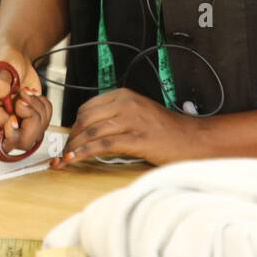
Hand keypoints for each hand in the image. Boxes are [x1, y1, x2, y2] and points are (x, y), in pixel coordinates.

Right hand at [0, 47, 50, 158]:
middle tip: (25, 99)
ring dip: (38, 110)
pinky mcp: (31, 119)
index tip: (13, 117)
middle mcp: (2, 124)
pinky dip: (44, 107)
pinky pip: (45, 123)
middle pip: (21, 143)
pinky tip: (34, 95)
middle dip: (31, 120)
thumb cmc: (2, 60)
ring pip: (37, 134)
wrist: (15, 57)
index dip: (10, 133)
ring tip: (27, 92)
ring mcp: (18, 123)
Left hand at [50, 88, 197, 167]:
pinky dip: (84, 153)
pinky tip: (74, 160)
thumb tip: (91, 130)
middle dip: (71, 138)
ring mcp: (132, 121)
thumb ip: (117, 115)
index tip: (69, 139)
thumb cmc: (167, 130)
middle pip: (86, 119)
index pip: (87, 108)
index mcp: (124, 95)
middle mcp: (126, 104)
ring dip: (73, 148)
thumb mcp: (139, 113)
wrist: (193, 140)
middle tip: (64, 153)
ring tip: (64, 160)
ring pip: (91, 132)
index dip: (74, 125)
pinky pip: (103, 145)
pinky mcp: (137, 139)